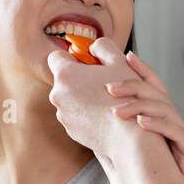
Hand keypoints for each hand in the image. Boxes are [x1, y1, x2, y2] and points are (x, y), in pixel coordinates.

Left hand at [47, 37, 139, 159]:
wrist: (127, 136)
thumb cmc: (126, 97)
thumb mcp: (119, 62)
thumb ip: (103, 46)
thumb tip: (93, 47)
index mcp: (65, 74)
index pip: (55, 57)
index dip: (72, 57)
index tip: (86, 63)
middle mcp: (57, 95)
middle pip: (63, 79)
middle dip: (79, 79)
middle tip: (101, 83)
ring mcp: (63, 114)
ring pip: (69, 98)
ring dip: (82, 97)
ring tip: (104, 101)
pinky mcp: (70, 130)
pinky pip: (75, 115)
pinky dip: (86, 113)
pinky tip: (103, 115)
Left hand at [106, 51, 183, 183]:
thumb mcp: (116, 153)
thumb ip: (106, 131)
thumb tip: (82, 109)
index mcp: (159, 126)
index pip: (152, 90)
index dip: (142, 71)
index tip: (126, 56)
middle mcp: (176, 130)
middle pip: (160, 96)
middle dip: (135, 86)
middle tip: (110, 87)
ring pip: (168, 111)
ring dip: (141, 106)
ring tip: (117, 110)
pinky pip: (178, 134)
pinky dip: (158, 125)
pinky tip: (140, 123)